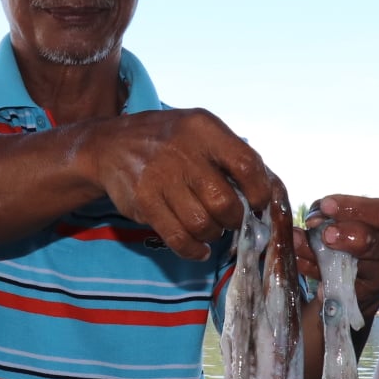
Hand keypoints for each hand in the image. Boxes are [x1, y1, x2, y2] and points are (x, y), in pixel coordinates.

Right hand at [80, 109, 276, 258]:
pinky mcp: (145, 202)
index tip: (257, 203)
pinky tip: (198, 247)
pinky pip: (178, 238)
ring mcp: (161, 178)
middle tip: (228, 218)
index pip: (246, 165)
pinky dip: (194, 249)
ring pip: (203, 224)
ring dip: (213, 233)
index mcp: (204, 129)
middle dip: (233, 219)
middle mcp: (183, 151)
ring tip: (210, 227)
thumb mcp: (200, 131)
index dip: (259, 191)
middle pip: (224, 202)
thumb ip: (231, 155)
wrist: (111, 145)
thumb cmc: (168, 141)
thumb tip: (268, 191)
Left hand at [299, 194, 378, 310]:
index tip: (326, 205)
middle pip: (372, 244)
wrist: (368, 264)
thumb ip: (333, 211)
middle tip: (325, 233)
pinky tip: (299, 262)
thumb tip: (314, 219)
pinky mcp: (362, 293)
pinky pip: (334, 284)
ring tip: (296, 241)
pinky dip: (314, 272)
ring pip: (346, 268)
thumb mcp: (354, 213)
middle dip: (345, 237)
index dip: (353, 208)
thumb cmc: (359, 227)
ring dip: (316, 255)